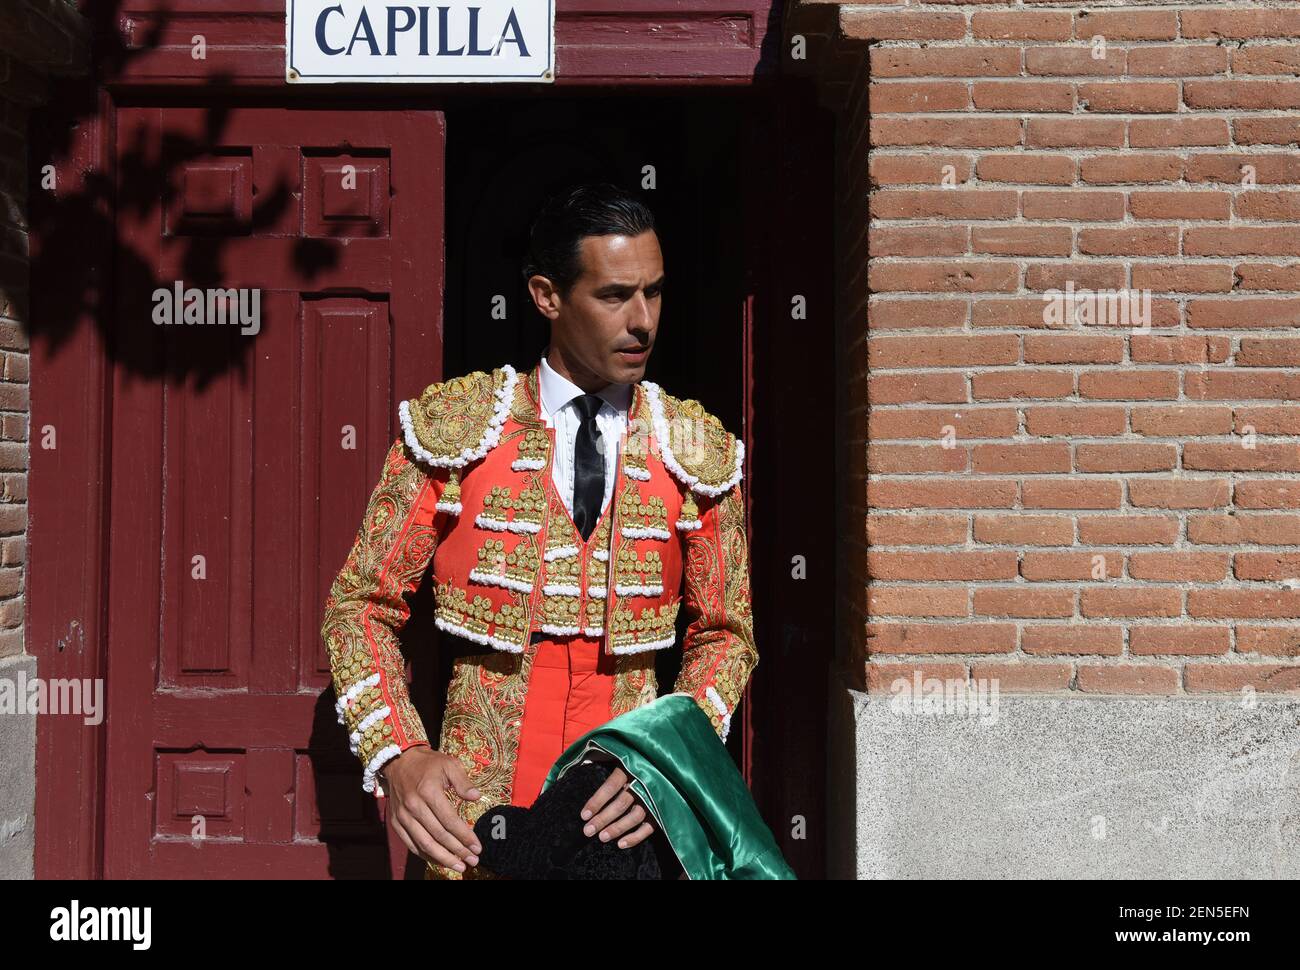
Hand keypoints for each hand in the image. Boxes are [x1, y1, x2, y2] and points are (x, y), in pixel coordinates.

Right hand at [381, 746, 481, 872]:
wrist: (399, 761)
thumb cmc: (428, 763)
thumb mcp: (449, 764)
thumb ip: (463, 782)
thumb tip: (476, 797)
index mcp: (429, 791)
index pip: (450, 820)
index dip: (465, 836)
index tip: (477, 846)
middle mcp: (414, 806)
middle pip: (439, 835)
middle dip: (458, 851)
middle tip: (473, 860)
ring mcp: (403, 816)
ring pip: (424, 844)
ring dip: (443, 858)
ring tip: (459, 866)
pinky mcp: (396, 822)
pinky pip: (411, 844)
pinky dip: (426, 855)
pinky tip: (439, 860)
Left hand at [580, 764, 655, 848]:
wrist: (663, 761)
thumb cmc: (635, 758)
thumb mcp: (620, 755)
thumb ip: (603, 759)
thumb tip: (579, 766)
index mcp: (631, 767)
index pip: (611, 786)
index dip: (597, 801)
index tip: (583, 815)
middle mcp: (643, 782)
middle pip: (621, 804)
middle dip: (603, 819)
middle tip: (588, 831)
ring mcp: (654, 797)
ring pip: (635, 816)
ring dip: (618, 828)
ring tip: (602, 837)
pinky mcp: (661, 809)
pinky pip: (649, 827)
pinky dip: (636, 837)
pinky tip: (621, 844)